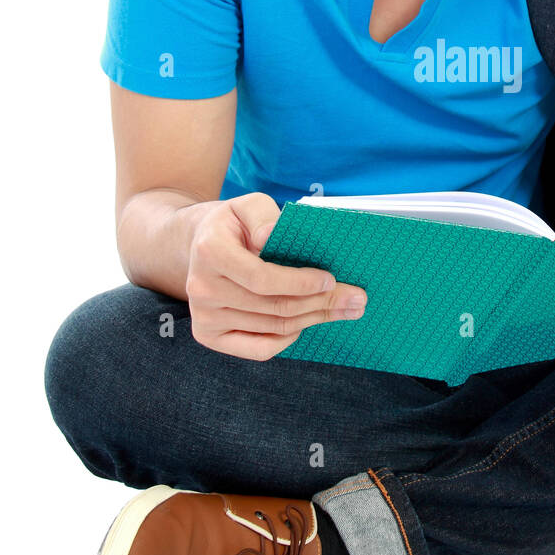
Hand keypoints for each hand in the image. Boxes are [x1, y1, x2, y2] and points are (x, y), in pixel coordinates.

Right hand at [184, 193, 367, 360]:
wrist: (198, 245)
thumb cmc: (234, 224)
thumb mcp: (247, 204)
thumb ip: (263, 215)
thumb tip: (270, 237)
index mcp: (211, 252)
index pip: (262, 278)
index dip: (300, 283)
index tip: (331, 280)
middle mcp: (201, 289)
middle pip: (273, 307)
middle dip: (321, 303)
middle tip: (356, 300)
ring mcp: (203, 316)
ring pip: (272, 328)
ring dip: (313, 319)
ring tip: (344, 310)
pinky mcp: (208, 335)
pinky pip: (257, 349)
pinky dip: (287, 341)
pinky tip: (307, 324)